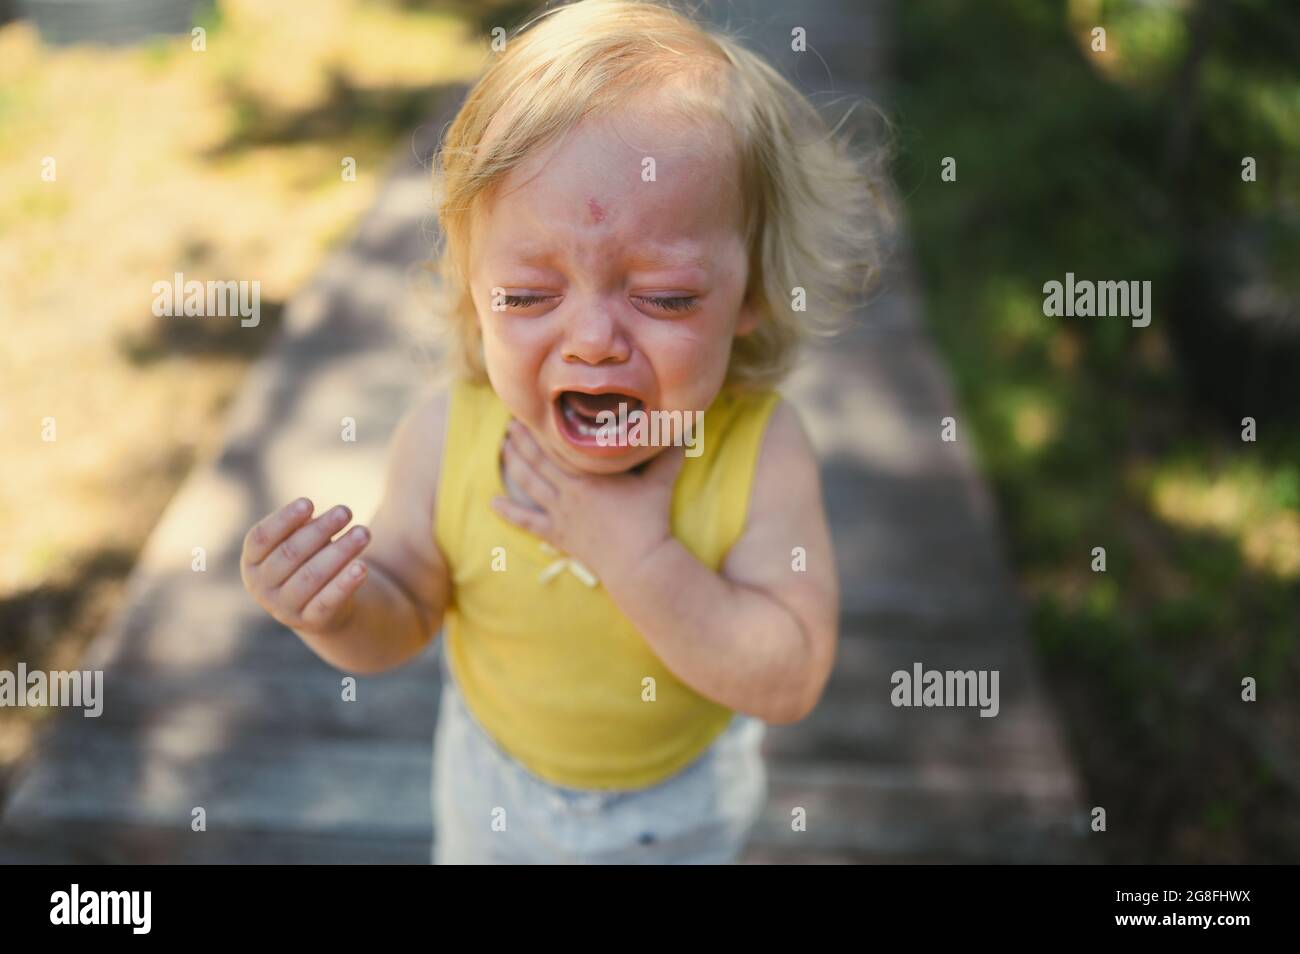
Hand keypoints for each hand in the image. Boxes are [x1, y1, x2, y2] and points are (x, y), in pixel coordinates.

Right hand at [240, 498, 371, 633]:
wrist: (323, 608)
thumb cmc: (308, 562)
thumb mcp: (301, 543)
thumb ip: (301, 529)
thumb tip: (311, 515)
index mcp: (252, 563)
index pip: (261, 538)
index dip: (283, 520)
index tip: (308, 502)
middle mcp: (262, 588)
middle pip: (290, 554)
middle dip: (320, 530)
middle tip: (345, 511)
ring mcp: (284, 608)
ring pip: (311, 575)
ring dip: (339, 551)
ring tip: (363, 532)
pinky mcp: (311, 622)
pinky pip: (328, 600)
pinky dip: (345, 583)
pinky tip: (362, 567)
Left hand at [492, 420, 684, 583]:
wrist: (638, 564)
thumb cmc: (650, 520)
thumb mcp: (661, 481)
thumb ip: (669, 453)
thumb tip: (686, 426)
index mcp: (589, 474)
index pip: (558, 444)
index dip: (542, 426)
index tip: (530, 409)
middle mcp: (568, 491)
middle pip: (537, 459)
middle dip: (521, 439)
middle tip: (509, 421)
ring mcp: (560, 514)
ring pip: (529, 483)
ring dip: (514, 463)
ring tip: (502, 446)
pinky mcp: (558, 535)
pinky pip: (528, 522)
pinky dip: (509, 512)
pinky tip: (492, 502)